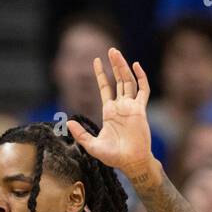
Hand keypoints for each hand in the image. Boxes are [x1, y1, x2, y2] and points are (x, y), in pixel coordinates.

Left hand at [67, 48, 154, 178]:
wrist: (131, 162)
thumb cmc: (113, 156)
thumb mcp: (92, 145)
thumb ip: (81, 134)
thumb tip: (68, 122)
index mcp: (110, 112)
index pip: (105, 88)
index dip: (101, 75)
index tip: (96, 61)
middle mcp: (121, 106)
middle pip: (118, 80)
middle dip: (114, 65)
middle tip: (111, 49)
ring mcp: (132, 107)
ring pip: (129, 81)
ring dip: (124, 67)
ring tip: (117, 53)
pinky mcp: (140, 110)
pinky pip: (143, 90)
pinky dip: (141, 77)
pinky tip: (135, 66)